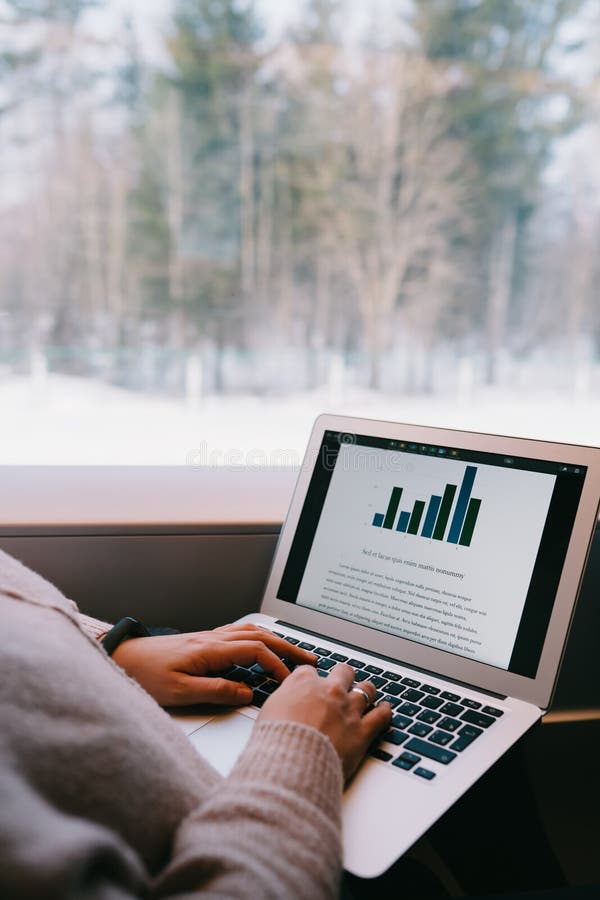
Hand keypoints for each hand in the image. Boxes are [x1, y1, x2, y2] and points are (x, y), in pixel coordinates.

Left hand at [111, 623, 317, 706]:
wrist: (122, 658)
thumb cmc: (146, 675)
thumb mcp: (179, 692)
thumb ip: (215, 691)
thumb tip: (246, 693)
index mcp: (210, 650)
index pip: (255, 652)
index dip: (276, 666)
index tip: (288, 683)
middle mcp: (213, 639)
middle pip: (260, 636)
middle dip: (287, 647)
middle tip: (310, 660)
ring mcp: (208, 637)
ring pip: (251, 632)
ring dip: (275, 640)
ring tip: (293, 652)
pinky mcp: (203, 641)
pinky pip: (239, 633)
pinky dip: (258, 637)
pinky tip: (262, 646)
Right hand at [259, 663, 391, 780]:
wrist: (291, 762)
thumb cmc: (276, 740)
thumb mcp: (268, 711)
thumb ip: (283, 699)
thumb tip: (287, 700)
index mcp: (304, 683)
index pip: (309, 671)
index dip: (311, 679)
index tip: (312, 685)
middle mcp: (329, 691)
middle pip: (343, 672)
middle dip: (344, 676)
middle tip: (343, 682)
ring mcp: (348, 709)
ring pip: (366, 689)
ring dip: (366, 691)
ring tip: (368, 693)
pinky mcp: (362, 731)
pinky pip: (381, 716)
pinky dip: (385, 711)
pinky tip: (386, 709)